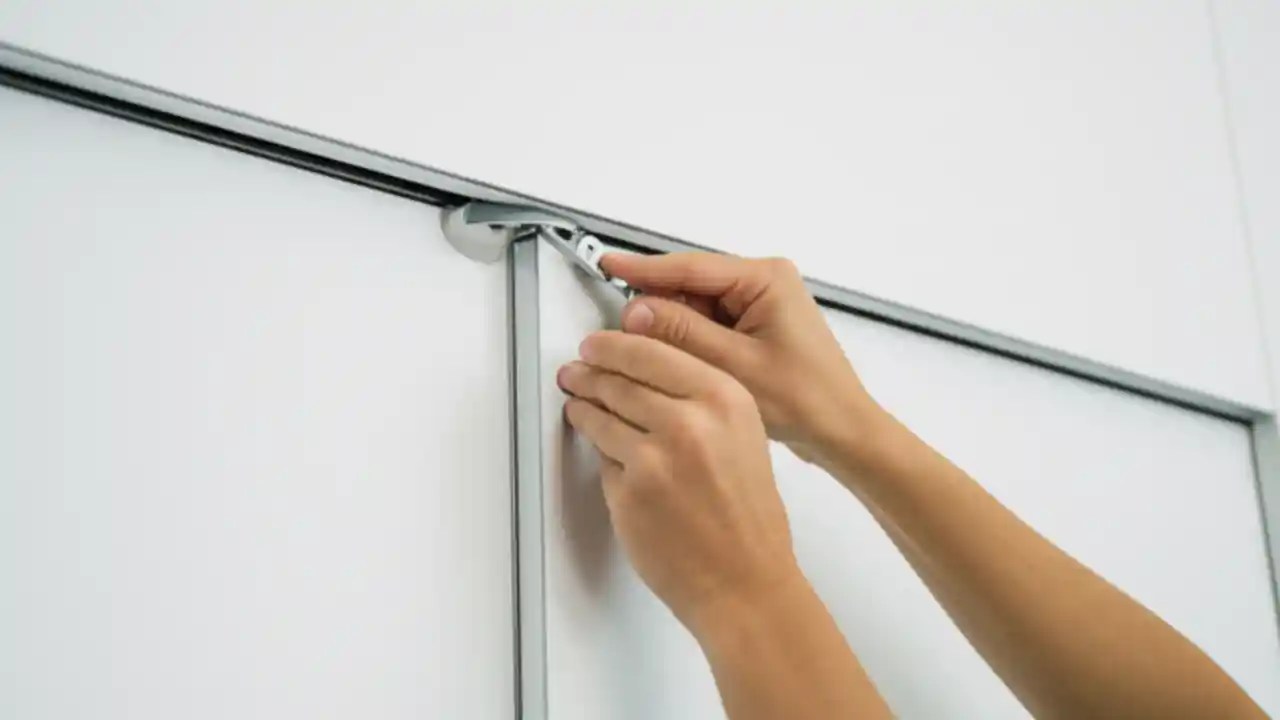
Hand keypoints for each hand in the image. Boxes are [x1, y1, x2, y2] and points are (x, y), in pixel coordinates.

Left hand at [558, 330, 800, 635]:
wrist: (746, 581)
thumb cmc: (749, 519)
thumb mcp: (743, 437)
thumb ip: (702, 401)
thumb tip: (649, 377)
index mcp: (725, 399)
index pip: (653, 351)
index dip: (616, 345)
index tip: (598, 343)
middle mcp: (690, 421)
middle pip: (620, 379)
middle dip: (591, 372)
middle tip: (577, 369)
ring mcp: (654, 457)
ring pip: (601, 416)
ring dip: (583, 407)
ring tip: (577, 402)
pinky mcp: (628, 492)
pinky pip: (603, 460)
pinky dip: (601, 454)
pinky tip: (602, 450)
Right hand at [600, 253, 880, 465]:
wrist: (843, 432)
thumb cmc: (807, 400)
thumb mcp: (734, 366)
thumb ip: (682, 334)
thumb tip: (636, 311)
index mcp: (766, 279)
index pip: (691, 266)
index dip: (644, 269)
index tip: (608, 265)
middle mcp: (765, 283)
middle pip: (692, 284)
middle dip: (656, 306)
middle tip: (620, 330)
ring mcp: (761, 305)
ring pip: (697, 307)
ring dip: (671, 327)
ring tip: (644, 351)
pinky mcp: (756, 328)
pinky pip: (710, 324)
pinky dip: (689, 340)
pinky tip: (672, 360)